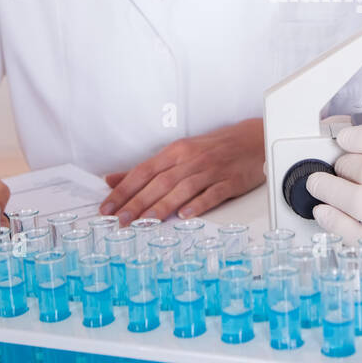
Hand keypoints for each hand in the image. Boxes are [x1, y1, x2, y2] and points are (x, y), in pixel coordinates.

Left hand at [100, 118, 264, 223]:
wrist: (254, 139)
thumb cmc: (214, 147)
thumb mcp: (178, 152)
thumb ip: (147, 169)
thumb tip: (113, 179)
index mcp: (176, 151)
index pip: (143, 171)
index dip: (124, 190)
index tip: (107, 207)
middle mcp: (191, 159)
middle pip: (159, 182)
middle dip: (137, 203)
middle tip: (120, 221)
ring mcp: (211, 170)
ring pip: (182, 189)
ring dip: (162, 206)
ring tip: (145, 223)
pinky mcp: (230, 181)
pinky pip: (212, 193)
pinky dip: (198, 204)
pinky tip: (185, 215)